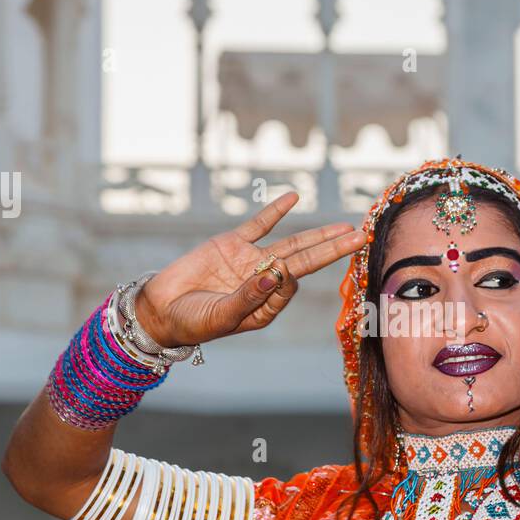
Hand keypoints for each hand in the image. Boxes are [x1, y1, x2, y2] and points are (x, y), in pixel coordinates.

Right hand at [134, 191, 365, 347]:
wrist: (160, 308)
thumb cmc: (193, 321)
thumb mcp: (223, 315)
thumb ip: (250, 297)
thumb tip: (277, 273)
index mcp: (267, 306)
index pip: (291, 285)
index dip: (286, 277)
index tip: (268, 275)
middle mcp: (266, 282)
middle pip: (306, 261)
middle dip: (333, 249)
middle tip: (360, 237)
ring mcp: (251, 260)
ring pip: (291, 243)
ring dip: (317, 233)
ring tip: (345, 226)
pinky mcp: (232, 244)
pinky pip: (260, 225)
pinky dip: (275, 211)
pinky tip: (293, 198)